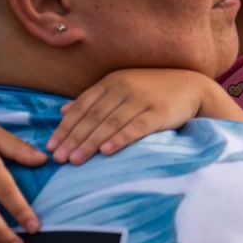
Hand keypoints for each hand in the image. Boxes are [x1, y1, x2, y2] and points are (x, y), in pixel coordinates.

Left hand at [46, 68, 242, 164]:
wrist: (191, 87)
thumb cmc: (151, 90)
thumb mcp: (120, 87)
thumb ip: (93, 99)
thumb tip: (63, 111)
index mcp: (111, 81)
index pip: (82, 106)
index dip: (66, 127)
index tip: (51, 145)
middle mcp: (123, 88)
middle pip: (93, 116)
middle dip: (73, 138)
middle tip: (57, 158)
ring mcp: (141, 99)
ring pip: (110, 123)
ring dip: (90, 143)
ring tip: (74, 160)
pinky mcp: (159, 112)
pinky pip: (136, 128)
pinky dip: (120, 139)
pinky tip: (106, 151)